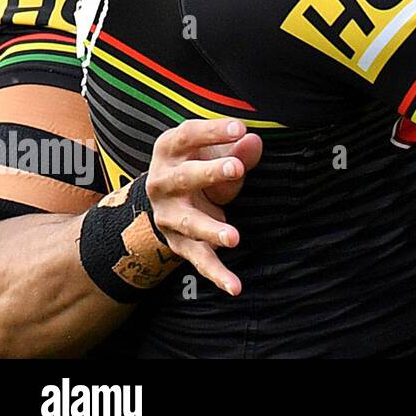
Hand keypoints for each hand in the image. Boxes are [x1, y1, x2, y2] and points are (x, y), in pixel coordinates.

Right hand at [145, 118, 262, 295]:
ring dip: (211, 229)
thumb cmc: (198, 162)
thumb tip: (254, 141)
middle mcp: (162, 183)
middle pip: (184, 178)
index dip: (212, 131)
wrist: (165, 197)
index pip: (188, 135)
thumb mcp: (214, 151)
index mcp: (169, 150)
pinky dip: (217, 274)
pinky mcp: (179, 242)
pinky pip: (199, 259)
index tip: (241, 128)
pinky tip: (235, 287)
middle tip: (237, 168)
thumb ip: (236, 148)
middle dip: (210, 173)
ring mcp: (168, 216)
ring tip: (234, 238)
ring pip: (189, 223)